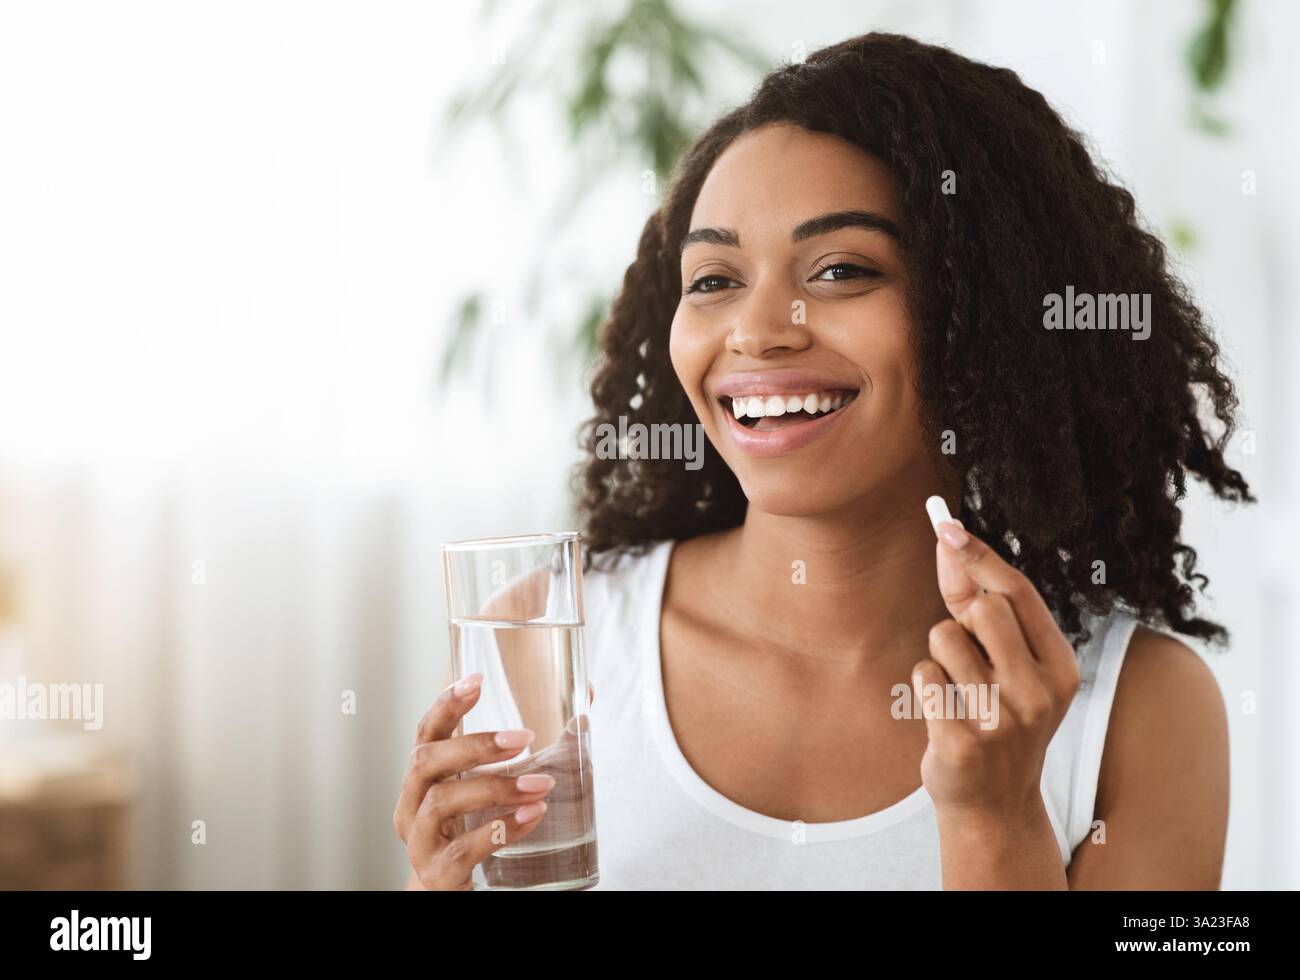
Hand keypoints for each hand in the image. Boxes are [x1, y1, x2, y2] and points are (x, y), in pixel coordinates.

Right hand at [394, 677, 594, 890]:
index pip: (427, 731)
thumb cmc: (474, 830)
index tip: (477, 680)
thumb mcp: (489, 787)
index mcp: (424, 777)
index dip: (447, 704)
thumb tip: (585, 694)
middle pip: (426, 761)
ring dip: (495, 787)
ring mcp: (419, 841)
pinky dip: (499, 830)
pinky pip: (462, 850)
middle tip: (524, 738)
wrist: (451, 891)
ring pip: (443, 802)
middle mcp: (411, 805)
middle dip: (475, 745)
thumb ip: (526, 748)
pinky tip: (531, 816)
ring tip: (540, 785)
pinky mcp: (436, 874)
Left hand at [914, 518, 1080, 817]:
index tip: (946, 525)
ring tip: (957, 689)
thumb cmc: (998, 718)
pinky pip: (923, 675)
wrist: (994, 804)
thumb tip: (949, 540)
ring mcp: (1001, 720)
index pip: (1018, 592)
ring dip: (939, 655)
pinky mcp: (961, 742)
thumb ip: (977, 602)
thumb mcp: (1007, 665)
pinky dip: (923, 686)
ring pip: (944, 638)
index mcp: (1060, 668)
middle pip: (982, 609)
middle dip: (962, 619)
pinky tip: (942, 713)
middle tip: (968, 656)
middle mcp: (1038, 693)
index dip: (979, 555)